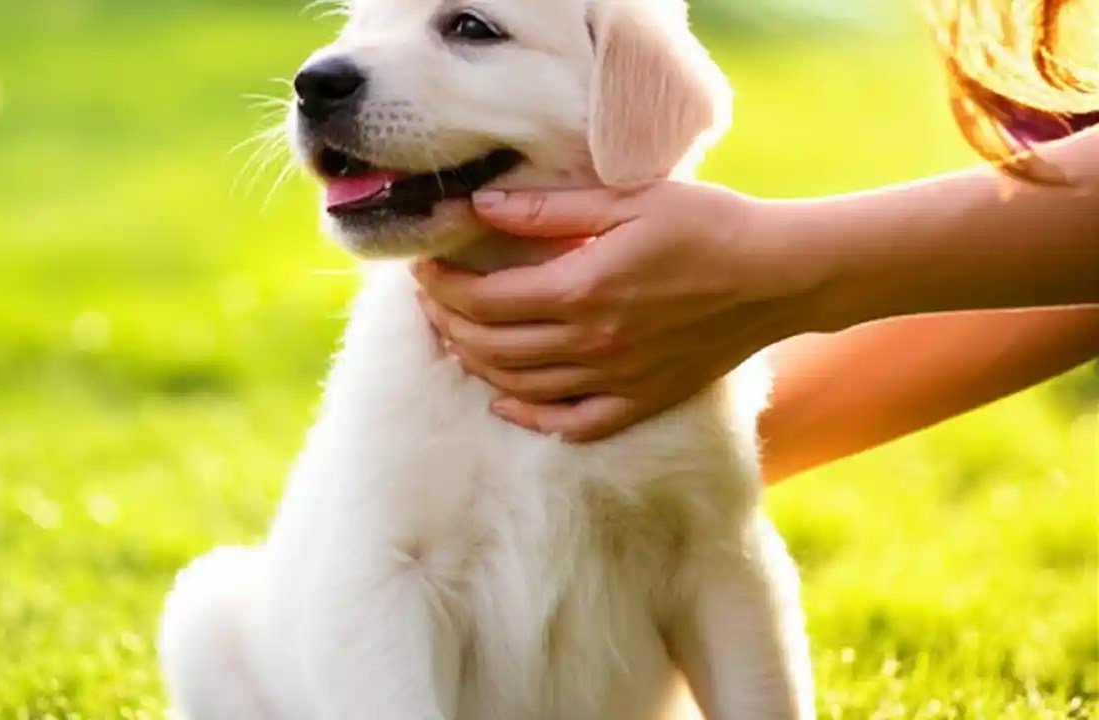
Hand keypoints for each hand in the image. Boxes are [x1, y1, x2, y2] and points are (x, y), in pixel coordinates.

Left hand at [413, 182, 829, 441]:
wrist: (779, 275)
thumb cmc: (708, 225)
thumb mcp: (628, 199)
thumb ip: (549, 209)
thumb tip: (478, 207)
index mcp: (583, 290)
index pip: (483, 300)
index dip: (441, 286)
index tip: (423, 267)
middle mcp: (592, 344)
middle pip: (491, 346)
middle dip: (447, 322)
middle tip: (432, 299)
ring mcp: (616, 379)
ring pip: (520, 387)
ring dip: (476, 363)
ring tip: (455, 337)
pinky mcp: (641, 400)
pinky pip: (573, 423)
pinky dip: (530, 418)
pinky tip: (506, 402)